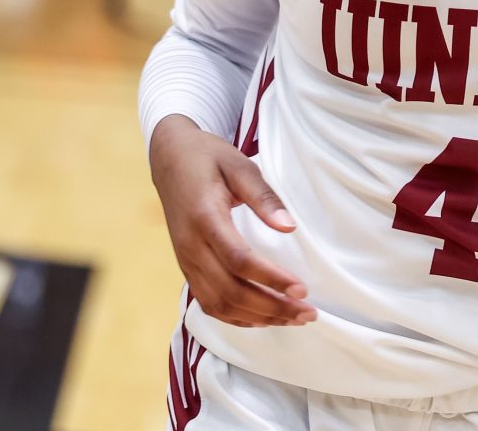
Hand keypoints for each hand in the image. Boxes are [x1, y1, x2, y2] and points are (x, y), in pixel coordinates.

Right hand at [148, 116, 315, 326]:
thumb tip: (289, 226)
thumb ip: (264, 196)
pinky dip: (237, 317)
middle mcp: (191, 246)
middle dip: (272, 307)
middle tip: (308, 313)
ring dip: (258, 317)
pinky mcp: (186, 267)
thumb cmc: (208, 158)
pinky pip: (209, 303)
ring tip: (293, 318)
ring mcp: (186, 261)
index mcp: (204, 218)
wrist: (170, 159)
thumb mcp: (239, 165)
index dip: (271, 279)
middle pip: (231, 291)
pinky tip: (263, 318)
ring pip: (220, 304)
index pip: (239, 260)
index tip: (302, 289)